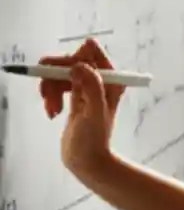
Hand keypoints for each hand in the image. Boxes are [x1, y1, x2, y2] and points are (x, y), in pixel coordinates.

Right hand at [38, 39, 123, 176]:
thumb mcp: (94, 112)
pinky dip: (50, 96)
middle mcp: (101, 79)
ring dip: (50, 89)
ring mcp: (86, 86)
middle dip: (55, 75)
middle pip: (70, 59)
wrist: (86, 159)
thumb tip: (78, 64)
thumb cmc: (94, 139)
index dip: (72, 58)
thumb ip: (90, 87)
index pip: (91, 50)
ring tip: (52, 110)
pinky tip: (52, 113)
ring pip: (59, 72)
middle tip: (47, 94)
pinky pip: (55, 84)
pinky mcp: (74, 95)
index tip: (63, 74)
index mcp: (112, 78)